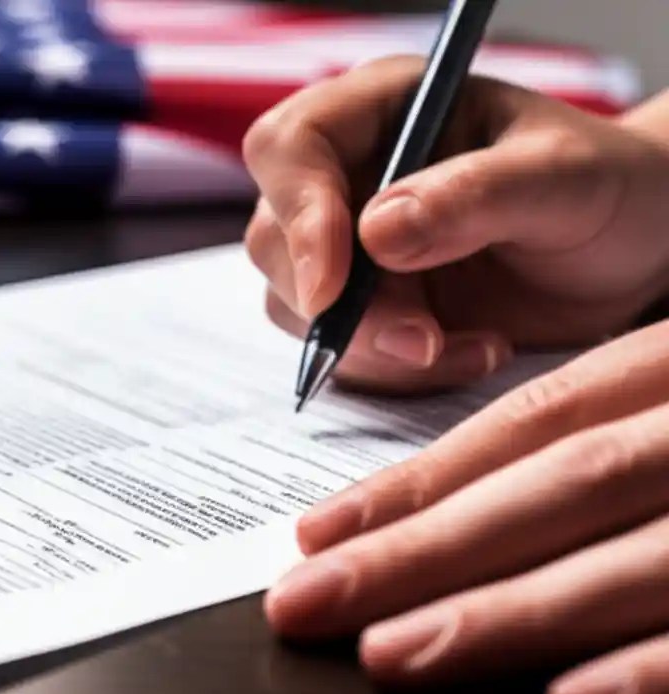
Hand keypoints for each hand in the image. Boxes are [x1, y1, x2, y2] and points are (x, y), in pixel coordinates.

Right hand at [242, 55, 668, 392]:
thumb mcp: (563, 178)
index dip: (297, 216)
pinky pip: (340, 351)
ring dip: (374, 346)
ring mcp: (348, 245)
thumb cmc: (607, 189)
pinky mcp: (365, 306)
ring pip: (297, 305)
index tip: (333, 287)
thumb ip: (474, 195)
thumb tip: (375, 233)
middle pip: (274, 239)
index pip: (289, 148)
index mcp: (383, 110)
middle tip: (420, 337)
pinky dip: (398, 371)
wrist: (633, 253)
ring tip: (469, 345)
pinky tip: (470, 352)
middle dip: (340, 304)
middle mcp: (349, 174)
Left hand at [265, 319, 668, 693]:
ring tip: (390, 653)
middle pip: (555, 484)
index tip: (314, 533)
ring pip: (630, 557)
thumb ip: (596, 450)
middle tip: (305, 604)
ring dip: (501, 612)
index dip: (419, 481)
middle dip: (421, 551)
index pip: (532, 422)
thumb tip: (442, 519)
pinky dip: (651, 670)